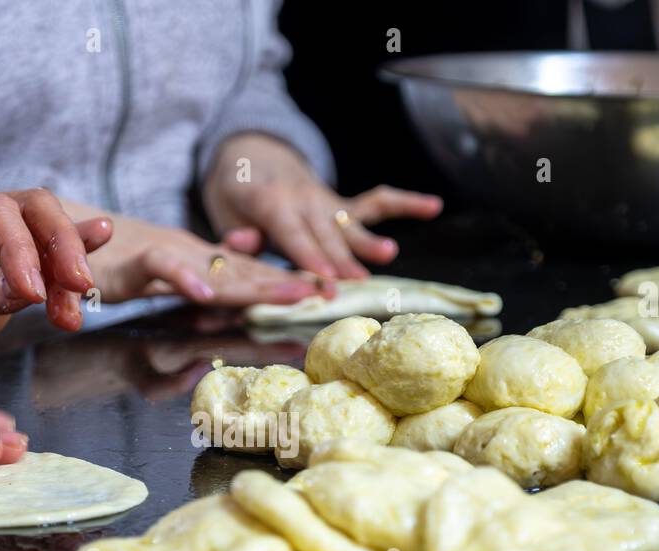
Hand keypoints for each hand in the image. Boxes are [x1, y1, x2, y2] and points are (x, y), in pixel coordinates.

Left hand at [0, 183, 111, 380]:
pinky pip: (43, 268)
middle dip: (59, 248)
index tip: (31, 292)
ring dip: (67, 273)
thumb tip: (24, 286)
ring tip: (75, 310)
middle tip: (76, 288)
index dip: (21, 247)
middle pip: (30, 213)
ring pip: (45, 241)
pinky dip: (72, 257)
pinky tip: (100, 236)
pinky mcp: (2, 288)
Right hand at [56, 203, 329, 306]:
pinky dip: (182, 279)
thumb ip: (196, 274)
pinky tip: (205, 296)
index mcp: (196, 263)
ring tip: (292, 293)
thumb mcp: (162, 271)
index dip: (284, 284)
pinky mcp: (132, 260)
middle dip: (286, 284)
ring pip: (216, 269)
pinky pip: (161, 266)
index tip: (323, 295)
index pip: (248, 276)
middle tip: (328, 294)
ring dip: (256, 281)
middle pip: (244, 274)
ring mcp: (164, 256)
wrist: (58, 233)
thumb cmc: (112, 259)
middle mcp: (188, 256)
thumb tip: (233, 265)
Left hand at [202, 132, 443, 278]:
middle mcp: (305, 200)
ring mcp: (327, 202)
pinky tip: (433, 206)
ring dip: (367, 242)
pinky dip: (406, 202)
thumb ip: (237, 230)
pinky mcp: (343, 206)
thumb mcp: (225, 208)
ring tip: (388, 253)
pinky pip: (377, 203)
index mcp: (272, 202)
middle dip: (340, 262)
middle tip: (354, 286)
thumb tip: (245, 242)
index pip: (293, 237)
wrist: (253, 155)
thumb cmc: (237, 193)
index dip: (310, 260)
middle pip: (325, 236)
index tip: (325, 282)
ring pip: (350, 226)